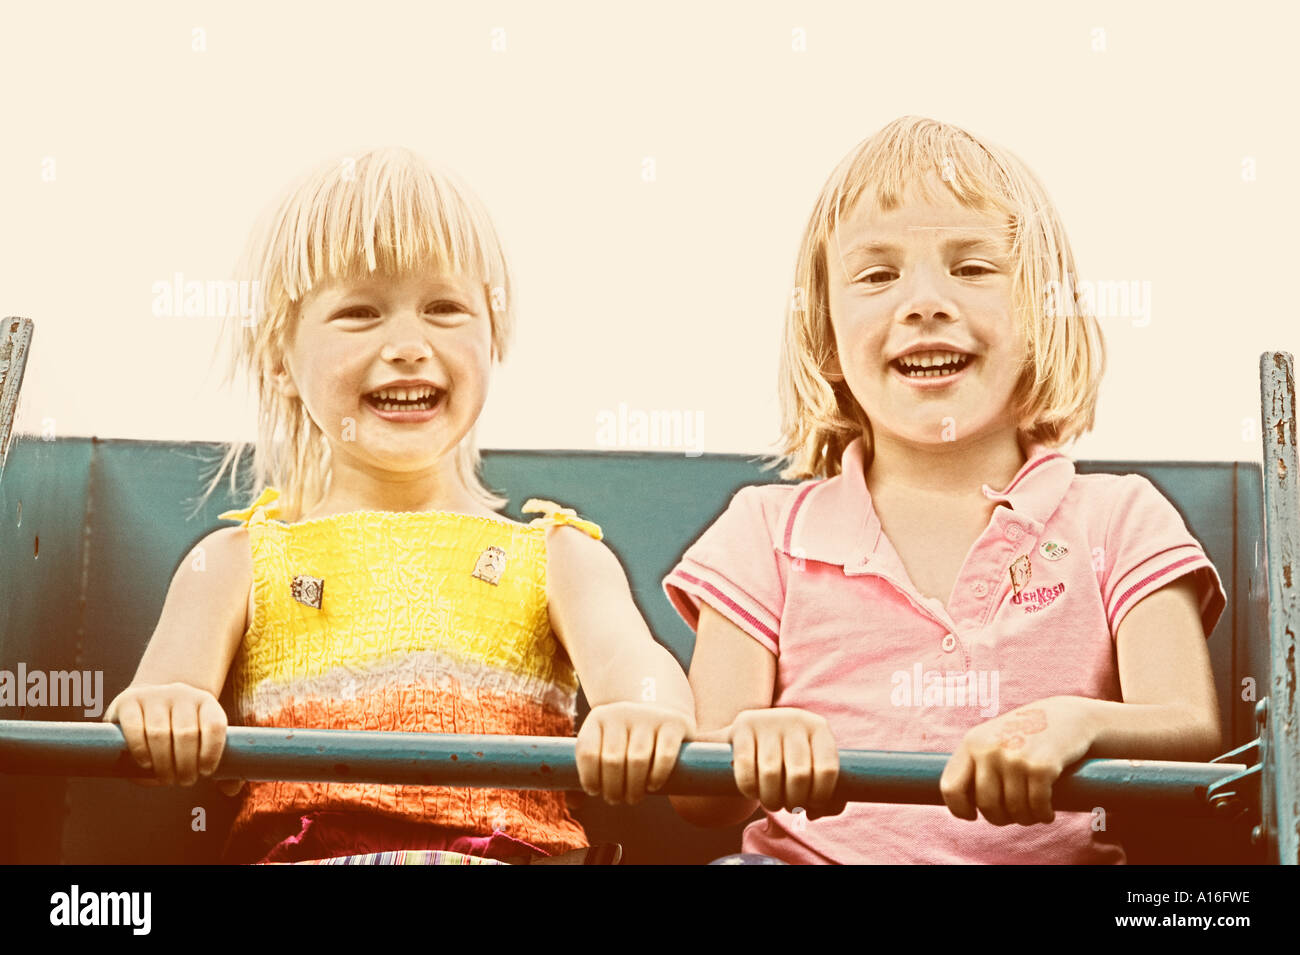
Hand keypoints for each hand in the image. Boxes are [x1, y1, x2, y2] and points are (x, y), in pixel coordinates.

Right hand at [103, 683, 227, 786]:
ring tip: (167, 778)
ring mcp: (154, 696)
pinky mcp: (128, 701)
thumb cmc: (181, 730)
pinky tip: (147, 764)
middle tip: (184, 781)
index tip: (206, 772)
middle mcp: (181, 694)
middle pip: (186, 733)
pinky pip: (134, 728)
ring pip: (159, 733)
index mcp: (206, 702)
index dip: (212, 752)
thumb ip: (222, 764)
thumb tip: (230, 790)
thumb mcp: (202, 739)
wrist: (149, 702)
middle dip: (186, 765)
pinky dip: (140, 750)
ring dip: (164, 763)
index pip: (215, 725)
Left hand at [576, 702, 693, 804]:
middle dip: (613, 789)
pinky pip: (664, 756)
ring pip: (637, 760)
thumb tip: (574, 803)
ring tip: (633, 798)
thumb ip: (587, 772)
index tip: (595, 791)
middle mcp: (622, 712)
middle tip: (616, 800)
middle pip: (612, 760)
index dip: (589, 778)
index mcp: (598, 718)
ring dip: (634, 788)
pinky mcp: (674, 723)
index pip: (587, 752)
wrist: (660, 712)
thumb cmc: (625, 741)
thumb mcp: (603, 746)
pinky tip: (652, 786)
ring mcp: (649, 716)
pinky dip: (657, 776)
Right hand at [696, 707, 846, 819]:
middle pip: (799, 775)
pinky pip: (746, 767)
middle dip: (794, 801)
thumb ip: (827, 798)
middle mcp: (796, 719)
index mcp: (819, 729)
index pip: (828, 769)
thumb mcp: (812, 769)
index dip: (820, 796)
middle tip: (789, 807)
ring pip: (771, 773)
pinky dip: (749, 788)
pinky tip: (752, 792)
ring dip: (771, 799)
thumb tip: (814, 813)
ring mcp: (767, 721)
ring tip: (772, 802)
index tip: (810, 805)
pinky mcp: (742, 726)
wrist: (751, 735)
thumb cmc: (788, 760)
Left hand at [939, 697, 1095, 825]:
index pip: (950, 787)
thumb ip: (975, 766)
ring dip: (1025, 818)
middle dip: (1000, 818)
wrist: (1069, 716)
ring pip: (1014, 809)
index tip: (973, 815)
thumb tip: (959, 804)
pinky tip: (1047, 813)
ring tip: (1033, 813)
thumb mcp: (992, 740)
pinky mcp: (1041, 766)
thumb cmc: (1027, 735)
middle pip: (986, 804)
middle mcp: (989, 749)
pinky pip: (1037, 807)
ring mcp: (1015, 757)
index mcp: (971, 743)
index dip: (959, 809)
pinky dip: (1043, 815)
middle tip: (1012, 815)